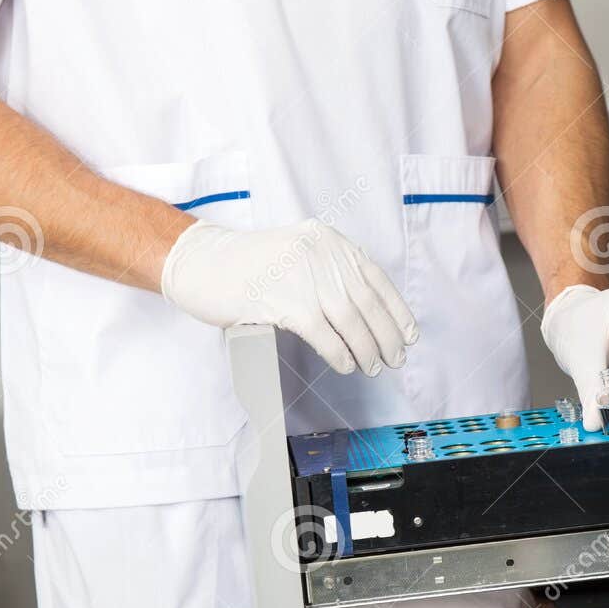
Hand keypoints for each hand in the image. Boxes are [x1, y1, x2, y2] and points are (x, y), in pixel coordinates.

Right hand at [162, 219, 418, 375]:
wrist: (199, 263)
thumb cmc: (246, 265)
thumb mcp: (296, 252)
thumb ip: (328, 271)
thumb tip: (367, 312)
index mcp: (327, 240)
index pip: (375, 279)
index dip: (397, 311)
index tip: (409, 334)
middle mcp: (320, 253)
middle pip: (367, 303)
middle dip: (387, 336)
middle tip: (395, 358)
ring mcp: (302, 277)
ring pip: (351, 322)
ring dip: (367, 350)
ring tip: (372, 367)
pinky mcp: (284, 303)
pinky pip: (325, 336)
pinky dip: (341, 355)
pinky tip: (346, 365)